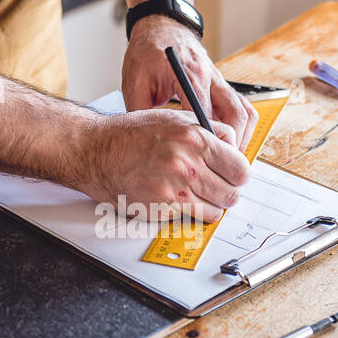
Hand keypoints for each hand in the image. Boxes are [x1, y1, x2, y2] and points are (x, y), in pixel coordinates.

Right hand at [74, 108, 249, 222]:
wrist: (96, 151)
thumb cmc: (131, 134)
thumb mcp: (175, 118)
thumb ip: (208, 130)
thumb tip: (232, 145)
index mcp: (196, 138)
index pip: (241, 167)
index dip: (238, 173)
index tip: (232, 174)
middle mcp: (188, 165)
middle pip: (232, 192)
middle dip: (227, 191)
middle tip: (218, 187)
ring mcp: (176, 190)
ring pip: (217, 210)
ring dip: (211, 205)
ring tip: (198, 194)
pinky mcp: (163, 209)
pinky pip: (193, 218)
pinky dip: (191, 212)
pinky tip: (179, 199)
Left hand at [121, 15, 258, 152]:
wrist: (160, 28)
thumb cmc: (146, 52)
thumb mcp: (135, 82)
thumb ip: (142, 113)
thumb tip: (148, 144)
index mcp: (189, 75)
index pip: (207, 113)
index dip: (209, 140)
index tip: (204, 160)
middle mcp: (210, 77)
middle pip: (237, 113)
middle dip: (234, 142)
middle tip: (222, 165)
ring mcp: (219, 80)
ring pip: (245, 110)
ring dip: (242, 135)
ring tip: (229, 157)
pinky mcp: (221, 83)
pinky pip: (242, 106)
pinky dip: (241, 125)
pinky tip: (230, 140)